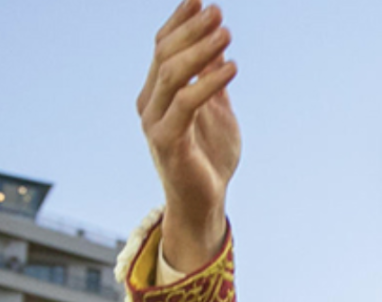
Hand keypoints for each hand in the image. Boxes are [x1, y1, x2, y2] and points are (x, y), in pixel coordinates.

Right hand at [137, 0, 240, 271]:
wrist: (205, 202)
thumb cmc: (210, 158)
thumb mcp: (216, 110)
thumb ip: (212, 80)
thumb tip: (217, 43)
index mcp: (158, 93)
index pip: (162, 47)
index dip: (179, 21)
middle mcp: (150, 103)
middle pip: (165, 55)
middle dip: (191, 29)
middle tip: (218, 11)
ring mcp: (155, 122)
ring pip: (172, 75)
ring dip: (200, 50)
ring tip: (227, 32)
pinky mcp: (167, 142)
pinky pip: (187, 105)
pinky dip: (209, 84)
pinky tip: (232, 68)